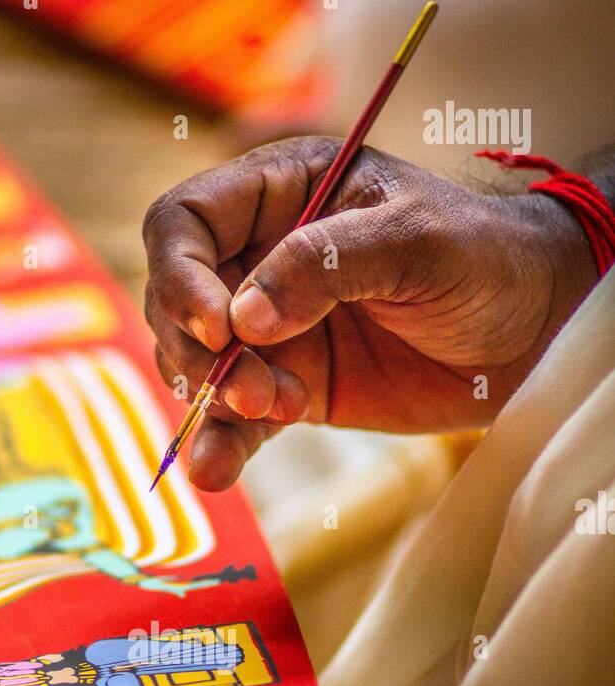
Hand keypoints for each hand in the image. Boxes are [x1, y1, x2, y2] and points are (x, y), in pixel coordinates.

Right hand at [143, 137, 597, 488]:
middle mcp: (260, 258)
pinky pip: (236, 420)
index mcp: (280, 192)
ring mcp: (271, 329)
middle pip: (178, 301)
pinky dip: (221, 446)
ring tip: (270, 411)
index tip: (219, 327)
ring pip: (198, 367)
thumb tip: (243, 318)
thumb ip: (326, 264)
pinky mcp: (289, 389)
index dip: (181, 274)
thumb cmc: (482, 257)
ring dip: (212, 400)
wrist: (529, 334)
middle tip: (251, 384)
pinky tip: (215, 470)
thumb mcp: (415, 240)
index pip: (185, 224)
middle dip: (198, 349)